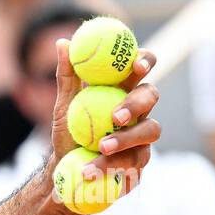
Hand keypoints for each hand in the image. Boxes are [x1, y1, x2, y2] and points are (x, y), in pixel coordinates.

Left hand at [51, 40, 161, 197]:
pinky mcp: (140, 163)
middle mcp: (139, 111)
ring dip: (127, 138)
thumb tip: (63, 42)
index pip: (141, 67)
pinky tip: (92, 169)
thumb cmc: (69, 133)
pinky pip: (135, 162)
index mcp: (123, 90)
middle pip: (151, 96)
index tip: (135, 66)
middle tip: (116, 115)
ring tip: (101, 146)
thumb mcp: (64, 107)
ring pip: (151, 130)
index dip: (145, 61)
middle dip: (137, 103)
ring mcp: (143, 137)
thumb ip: (67, 77)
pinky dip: (112, 164)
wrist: (66, 171)